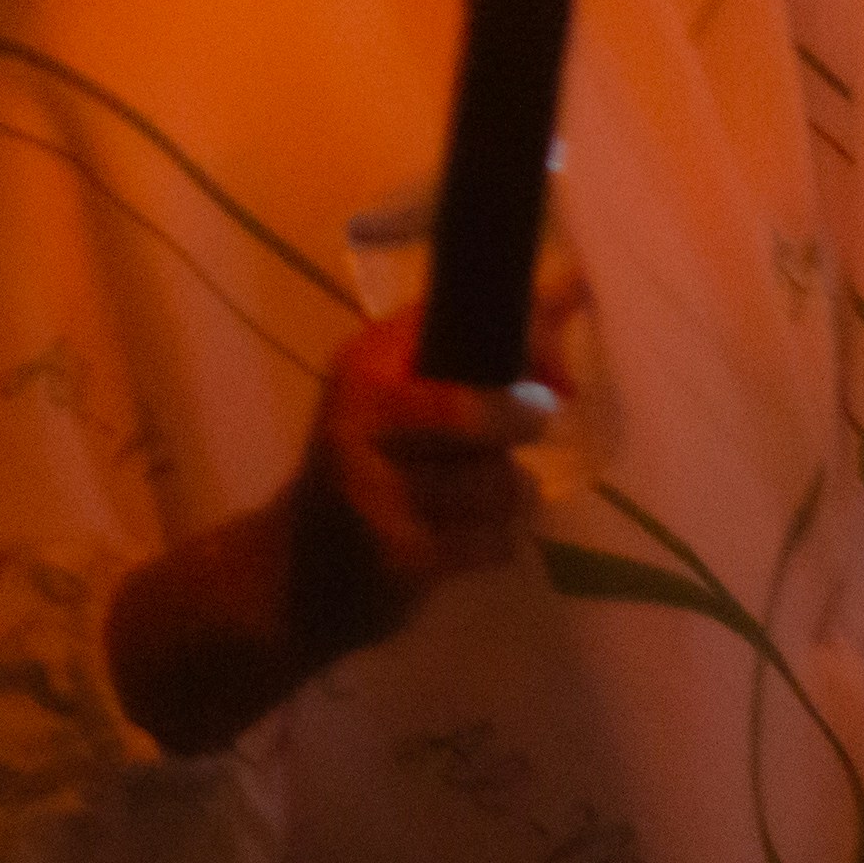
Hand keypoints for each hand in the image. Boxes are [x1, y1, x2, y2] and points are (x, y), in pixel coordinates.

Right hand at [107, 287, 568, 755]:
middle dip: (519, 418)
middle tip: (529, 421)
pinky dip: (495, 540)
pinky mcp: (403, 561)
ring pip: (498, 482)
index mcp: (361, 371)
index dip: (519, 334)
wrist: (293, 572)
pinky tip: (466, 538)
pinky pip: (493, 541)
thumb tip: (570, 291)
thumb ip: (466, 346)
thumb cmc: (362, 466)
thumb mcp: (389, 392)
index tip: (555, 342)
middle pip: (474, 409)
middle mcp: (360, 425)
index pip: (450, 328)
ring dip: (510, 492)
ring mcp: (379, 497)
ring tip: (485, 493)